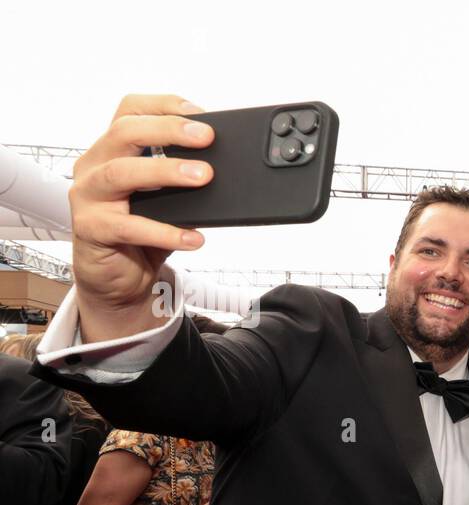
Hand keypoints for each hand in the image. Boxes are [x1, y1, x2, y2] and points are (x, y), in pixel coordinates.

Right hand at [68, 94, 214, 341]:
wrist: (116, 279)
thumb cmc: (141, 232)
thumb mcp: (164, 199)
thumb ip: (181, 178)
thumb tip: (224, 166)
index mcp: (110, 150)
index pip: (129, 111)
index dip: (163, 105)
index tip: (200, 112)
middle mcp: (94, 166)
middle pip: (125, 133)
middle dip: (169, 131)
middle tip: (208, 137)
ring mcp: (88, 197)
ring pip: (121, 173)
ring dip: (165, 171)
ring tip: (203, 176)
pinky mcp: (92, 230)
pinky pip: (129, 227)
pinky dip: (165, 232)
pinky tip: (194, 237)